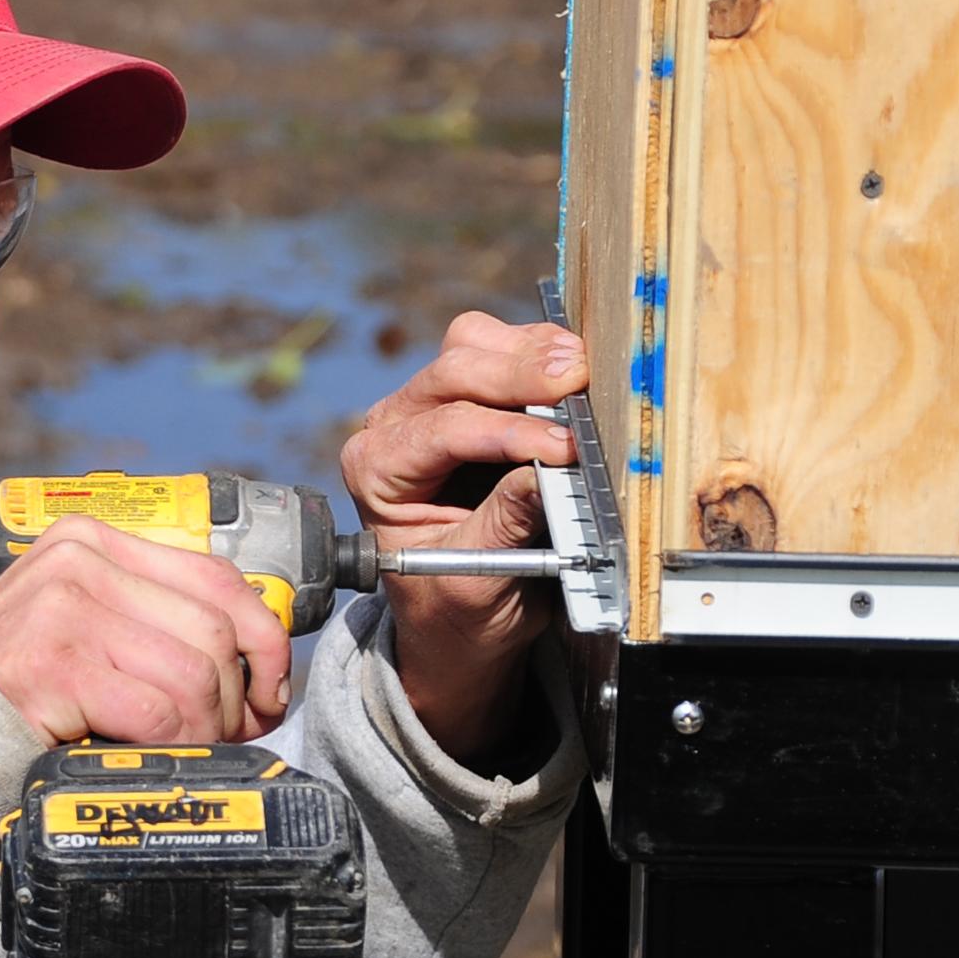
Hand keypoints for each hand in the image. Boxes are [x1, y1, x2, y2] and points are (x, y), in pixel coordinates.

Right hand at [0, 514, 292, 746]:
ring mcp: (63, 606)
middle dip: (239, 698)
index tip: (269, 690)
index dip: (262, 638)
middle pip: (214, 629)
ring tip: (187, 753)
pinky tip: (151, 758)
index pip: (216, 574)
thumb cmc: (15, 696)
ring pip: (195, 672)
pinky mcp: (55, 662)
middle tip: (230, 739)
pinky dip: (173, 745)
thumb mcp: (87, 637)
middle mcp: (77, 558)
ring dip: (207, 729)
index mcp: (90, 540)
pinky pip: (159, 711)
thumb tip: (259, 672)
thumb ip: (154, 627)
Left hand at [340, 311, 589, 761]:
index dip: (508, 434)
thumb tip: (545, 475)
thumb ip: (504, 527)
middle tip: (578, 379)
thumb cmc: (454, 604)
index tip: (564, 449)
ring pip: (473, 344)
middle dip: (519, 372)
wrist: (459, 613)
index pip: (443, 432)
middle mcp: (395, 425)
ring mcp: (431, 402)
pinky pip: (501, 349)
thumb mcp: (473, 584)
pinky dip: (540, 354)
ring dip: (530, 352)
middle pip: (453, 370)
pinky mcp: (472, 394)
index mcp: (376, 472)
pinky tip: (576, 371)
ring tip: (581, 369)